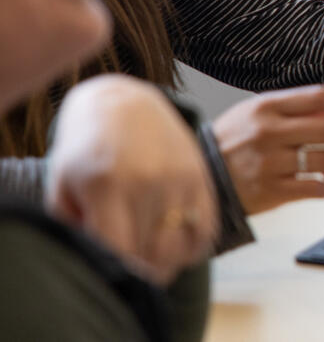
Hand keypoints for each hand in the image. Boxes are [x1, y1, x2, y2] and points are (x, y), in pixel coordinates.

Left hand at [45, 75, 216, 285]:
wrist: (123, 102)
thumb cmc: (86, 148)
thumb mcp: (61, 185)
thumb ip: (71, 229)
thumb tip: (95, 264)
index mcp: (108, 186)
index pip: (121, 254)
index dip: (118, 276)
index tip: (112, 278)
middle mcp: (149, 181)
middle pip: (151, 256)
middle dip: (139, 276)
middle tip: (129, 273)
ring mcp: (179, 178)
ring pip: (180, 249)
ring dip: (165, 267)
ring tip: (150, 264)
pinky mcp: (200, 176)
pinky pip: (205, 230)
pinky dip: (193, 249)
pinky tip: (176, 248)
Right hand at [212, 85, 323, 215]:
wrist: (198, 175)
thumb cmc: (231, 141)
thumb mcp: (255, 113)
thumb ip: (292, 109)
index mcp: (266, 107)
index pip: (318, 97)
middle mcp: (269, 132)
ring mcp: (269, 163)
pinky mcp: (270, 192)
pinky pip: (314, 189)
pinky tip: (319, 184)